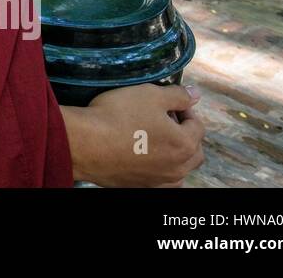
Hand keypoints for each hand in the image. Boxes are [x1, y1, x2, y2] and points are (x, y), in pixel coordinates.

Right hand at [62, 84, 204, 186]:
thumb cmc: (118, 116)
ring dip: (175, 156)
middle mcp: (177, 168)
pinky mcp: (138, 187)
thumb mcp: (150, 95)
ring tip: (155, 140)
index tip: (169, 102)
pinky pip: (158, 180)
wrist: (85, 143)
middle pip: (194, 152)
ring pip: (179, 171)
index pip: (197, 126)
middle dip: (185, 134)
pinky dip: (157, 169)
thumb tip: (195, 94)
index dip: (186, 109)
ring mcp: (158, 181)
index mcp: (184, 145)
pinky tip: (142, 157)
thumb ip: (177, 95)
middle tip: (164, 120)